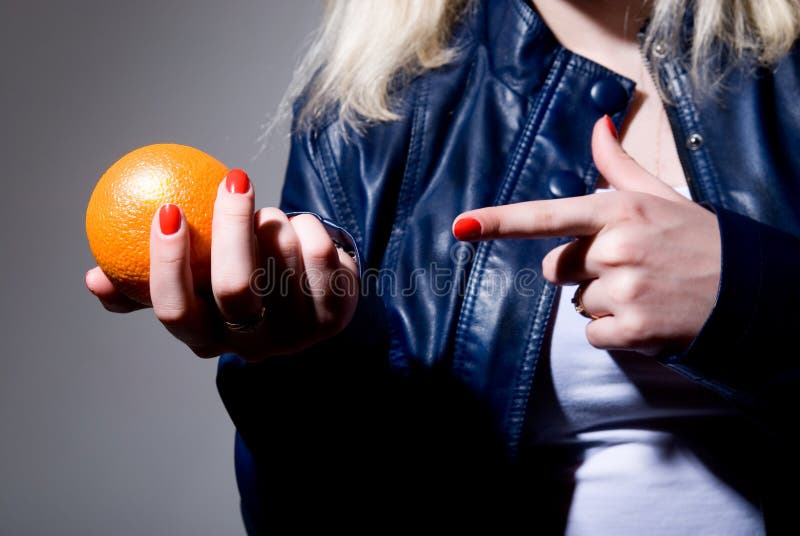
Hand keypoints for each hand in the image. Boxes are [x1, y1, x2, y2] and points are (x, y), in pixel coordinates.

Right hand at [86, 170, 358, 360]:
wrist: (312, 297)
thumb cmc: (241, 281)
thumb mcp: (196, 285)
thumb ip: (149, 283)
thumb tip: (96, 280)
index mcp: (208, 338)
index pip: (176, 312)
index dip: (168, 263)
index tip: (169, 210)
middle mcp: (252, 345)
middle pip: (234, 289)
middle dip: (231, 227)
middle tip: (233, 180)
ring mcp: (298, 334)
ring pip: (282, 264)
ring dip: (273, 223)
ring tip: (268, 215)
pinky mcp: (335, 315)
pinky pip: (320, 253)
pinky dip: (307, 226)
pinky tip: (300, 225)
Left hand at [453, 116, 720, 355]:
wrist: (749, 291)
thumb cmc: (698, 240)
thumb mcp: (660, 196)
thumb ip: (618, 166)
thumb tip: (597, 126)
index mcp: (617, 211)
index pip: (546, 216)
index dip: (498, 223)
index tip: (460, 227)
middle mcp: (615, 248)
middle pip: (555, 268)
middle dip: (579, 270)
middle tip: (627, 268)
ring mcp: (624, 290)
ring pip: (575, 303)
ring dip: (600, 301)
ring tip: (644, 291)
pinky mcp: (632, 329)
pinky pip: (591, 334)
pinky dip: (612, 332)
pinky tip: (646, 318)